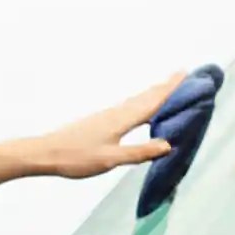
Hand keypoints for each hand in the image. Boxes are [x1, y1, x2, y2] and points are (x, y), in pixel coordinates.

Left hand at [33, 72, 187, 178]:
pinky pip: (130, 108)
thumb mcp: (111, 159)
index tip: (187, 75)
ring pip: (137, 101)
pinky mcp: (102, 121)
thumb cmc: (77, 157)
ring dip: (155, 94)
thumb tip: (168, 144)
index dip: (171, 90)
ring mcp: (108, 116)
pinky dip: (143, 104)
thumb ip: (139, 152)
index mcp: (121, 120)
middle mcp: (117, 113)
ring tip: (168, 88)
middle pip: (146, 97)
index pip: (152, 102)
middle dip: (166, 87)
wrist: (47, 153)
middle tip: (185, 75)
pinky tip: (142, 110)